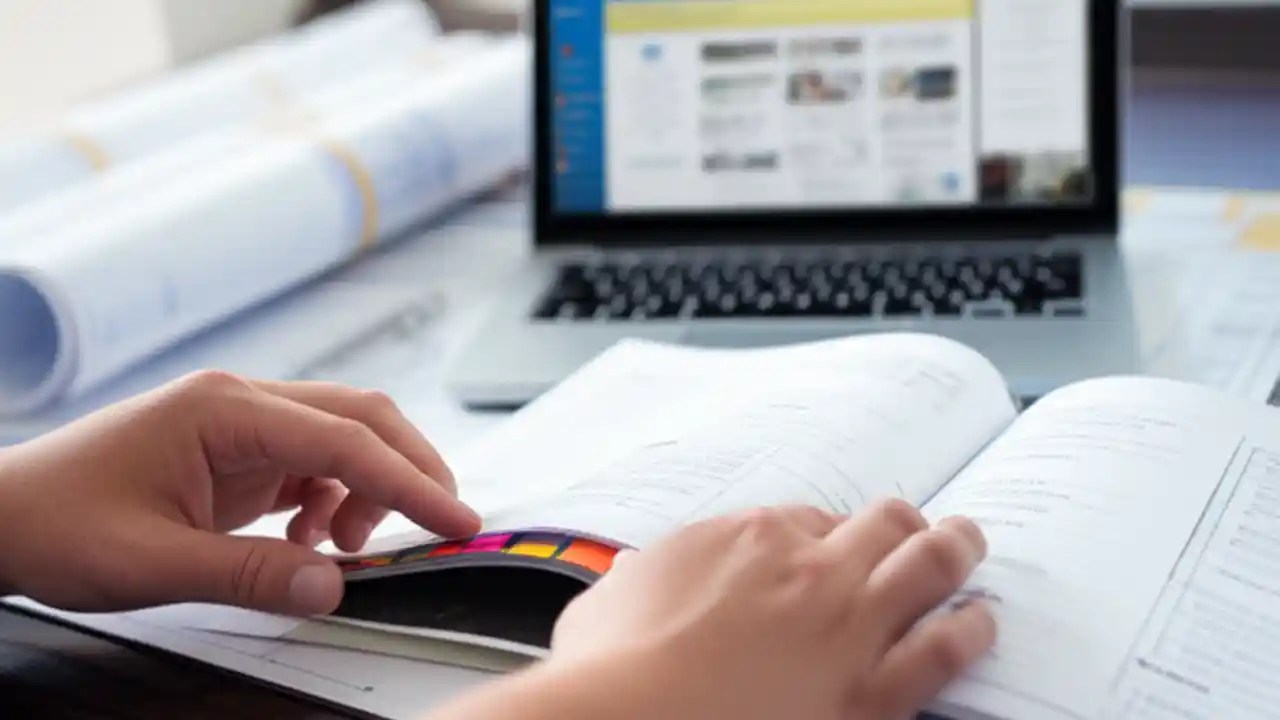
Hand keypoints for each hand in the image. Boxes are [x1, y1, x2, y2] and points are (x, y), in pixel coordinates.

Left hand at [0, 371, 479, 615]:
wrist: (0, 515)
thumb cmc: (58, 523)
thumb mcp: (153, 563)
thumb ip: (251, 575)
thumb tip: (334, 588)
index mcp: (224, 410)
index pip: (345, 439)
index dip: (410, 482)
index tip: (457, 520)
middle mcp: (241, 403)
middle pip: (360, 417)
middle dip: (409, 468)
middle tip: (443, 523)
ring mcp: (240, 423)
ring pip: (342, 437)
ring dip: (368, 487)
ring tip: (342, 543)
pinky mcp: (236, 449)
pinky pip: (312, 463)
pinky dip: (334, 498)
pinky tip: (311, 535)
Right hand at [551, 501, 994, 719]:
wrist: (631, 719)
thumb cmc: (612, 667)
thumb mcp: (612, 598)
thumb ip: (644, 577)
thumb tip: (639, 573)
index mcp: (749, 538)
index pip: (812, 518)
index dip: (829, 533)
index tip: (832, 546)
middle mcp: (810, 569)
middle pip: (883, 524)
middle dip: (903, 524)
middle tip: (919, 528)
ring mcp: (848, 626)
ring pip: (928, 566)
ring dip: (956, 550)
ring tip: (970, 545)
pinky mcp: (872, 691)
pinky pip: (944, 649)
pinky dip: (970, 630)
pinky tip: (980, 623)